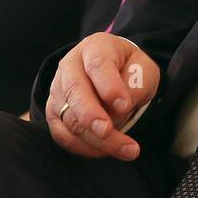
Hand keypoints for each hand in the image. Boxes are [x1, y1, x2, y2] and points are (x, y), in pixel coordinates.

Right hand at [45, 34, 158, 159]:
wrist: (114, 73)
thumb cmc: (130, 70)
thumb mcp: (143, 69)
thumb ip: (136, 83)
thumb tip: (119, 107)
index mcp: (96, 47)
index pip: (98, 64)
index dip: (110, 86)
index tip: (124, 105)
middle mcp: (71, 65)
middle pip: (75, 91)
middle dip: (91, 114)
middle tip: (107, 131)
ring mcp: (58, 89)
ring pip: (69, 117)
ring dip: (96, 139)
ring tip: (127, 149)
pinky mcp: (54, 113)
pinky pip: (63, 134)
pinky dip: (84, 147)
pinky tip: (107, 151)